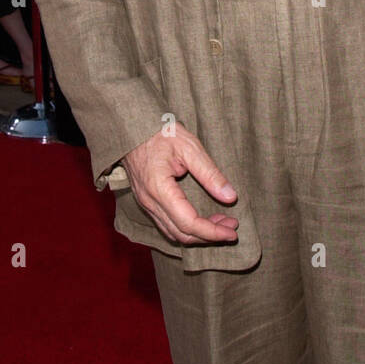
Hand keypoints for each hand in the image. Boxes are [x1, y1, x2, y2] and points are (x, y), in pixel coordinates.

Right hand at [122, 123, 238, 245]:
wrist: (132, 128)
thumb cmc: (160, 133)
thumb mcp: (190, 147)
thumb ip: (210, 174)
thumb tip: (230, 197)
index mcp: (159, 189)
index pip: (189, 223)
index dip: (213, 232)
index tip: (233, 231)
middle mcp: (150, 202)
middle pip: (182, 234)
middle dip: (209, 236)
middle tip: (232, 227)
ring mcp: (146, 204)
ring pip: (173, 233)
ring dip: (198, 234)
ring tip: (221, 223)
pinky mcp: (146, 202)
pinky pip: (167, 225)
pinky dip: (187, 229)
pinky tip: (202, 220)